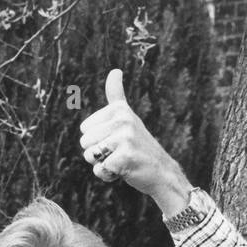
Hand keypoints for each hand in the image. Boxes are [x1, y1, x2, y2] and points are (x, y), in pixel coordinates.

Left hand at [79, 69, 191, 214]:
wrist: (161, 172)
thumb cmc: (139, 146)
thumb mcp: (128, 117)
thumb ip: (117, 95)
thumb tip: (115, 70)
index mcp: (120, 109)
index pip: (84, 128)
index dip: (96, 139)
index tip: (116, 140)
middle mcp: (123, 119)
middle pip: (84, 142)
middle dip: (97, 153)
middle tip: (118, 152)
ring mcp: (125, 137)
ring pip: (89, 155)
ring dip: (101, 164)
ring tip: (120, 160)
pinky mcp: (125, 156)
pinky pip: (99, 169)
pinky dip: (107, 175)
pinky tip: (123, 171)